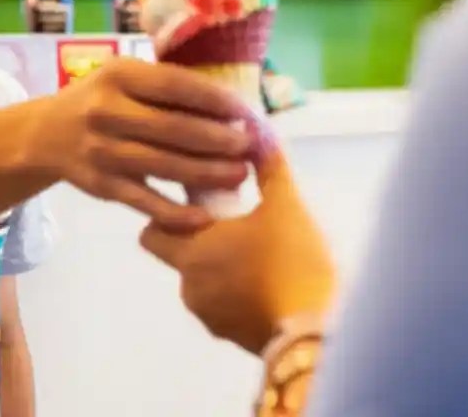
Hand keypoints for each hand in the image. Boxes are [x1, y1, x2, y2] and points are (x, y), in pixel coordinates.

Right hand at [22, 57, 253, 231]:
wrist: (46, 135)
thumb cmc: (102, 100)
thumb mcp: (123, 78)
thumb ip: (164, 87)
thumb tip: (229, 105)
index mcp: (118, 76)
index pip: (175, 86)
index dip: (214, 100)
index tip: (245, 111)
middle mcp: (106, 111)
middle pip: (173, 129)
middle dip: (218, 139)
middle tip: (249, 146)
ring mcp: (102, 151)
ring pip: (164, 166)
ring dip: (208, 173)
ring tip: (239, 175)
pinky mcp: (101, 185)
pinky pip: (145, 201)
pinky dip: (176, 212)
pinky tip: (205, 215)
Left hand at [139, 149, 335, 353]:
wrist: (315, 332)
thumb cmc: (294, 263)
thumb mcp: (285, 207)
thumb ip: (269, 168)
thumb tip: (259, 131)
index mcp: (192, 251)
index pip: (151, 231)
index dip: (167, 214)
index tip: (196, 201)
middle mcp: (190, 285)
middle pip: (179, 255)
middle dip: (198, 240)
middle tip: (232, 223)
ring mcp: (209, 315)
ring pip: (201, 282)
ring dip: (219, 267)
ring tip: (256, 253)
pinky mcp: (230, 336)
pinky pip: (222, 306)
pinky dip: (234, 292)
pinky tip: (266, 281)